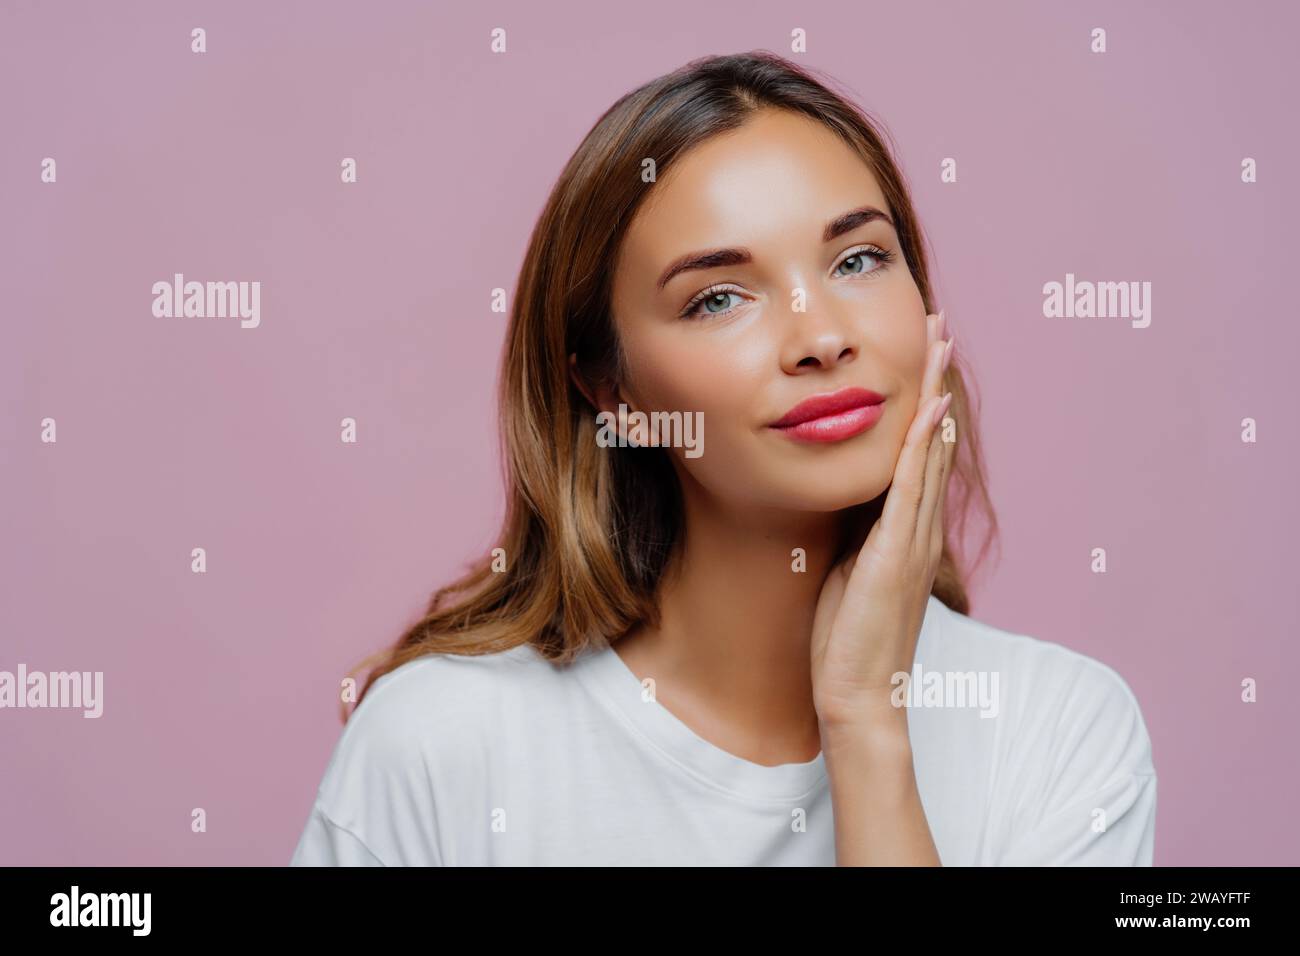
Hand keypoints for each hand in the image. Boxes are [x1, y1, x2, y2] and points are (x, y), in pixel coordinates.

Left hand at [811, 310, 955, 728]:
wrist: (858, 692)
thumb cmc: (849, 638)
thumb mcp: (848, 568)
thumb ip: (856, 531)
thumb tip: (844, 495)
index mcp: (906, 531)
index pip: (919, 454)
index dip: (923, 402)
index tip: (921, 356)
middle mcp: (919, 528)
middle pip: (931, 440)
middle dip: (934, 381)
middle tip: (940, 328)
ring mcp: (912, 539)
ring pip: (927, 453)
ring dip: (934, 396)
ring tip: (938, 345)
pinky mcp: (895, 554)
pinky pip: (911, 489)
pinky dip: (921, 447)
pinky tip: (929, 411)